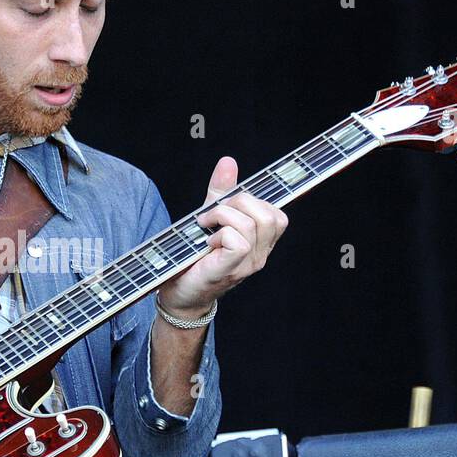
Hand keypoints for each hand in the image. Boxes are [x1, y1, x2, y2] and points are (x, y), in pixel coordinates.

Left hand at [157, 156, 287, 317]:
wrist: (178, 294)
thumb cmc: (193, 257)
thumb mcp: (208, 218)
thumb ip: (220, 192)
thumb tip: (229, 162)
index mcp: (259, 243)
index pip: (278, 216)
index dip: (260, 200)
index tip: (234, 196)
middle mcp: (260, 255)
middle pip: (270, 215)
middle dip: (239, 202)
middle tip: (213, 213)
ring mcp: (248, 264)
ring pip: (253, 224)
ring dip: (223, 215)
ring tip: (205, 225)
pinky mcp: (232, 269)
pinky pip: (239, 241)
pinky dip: (220, 233)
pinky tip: (207, 241)